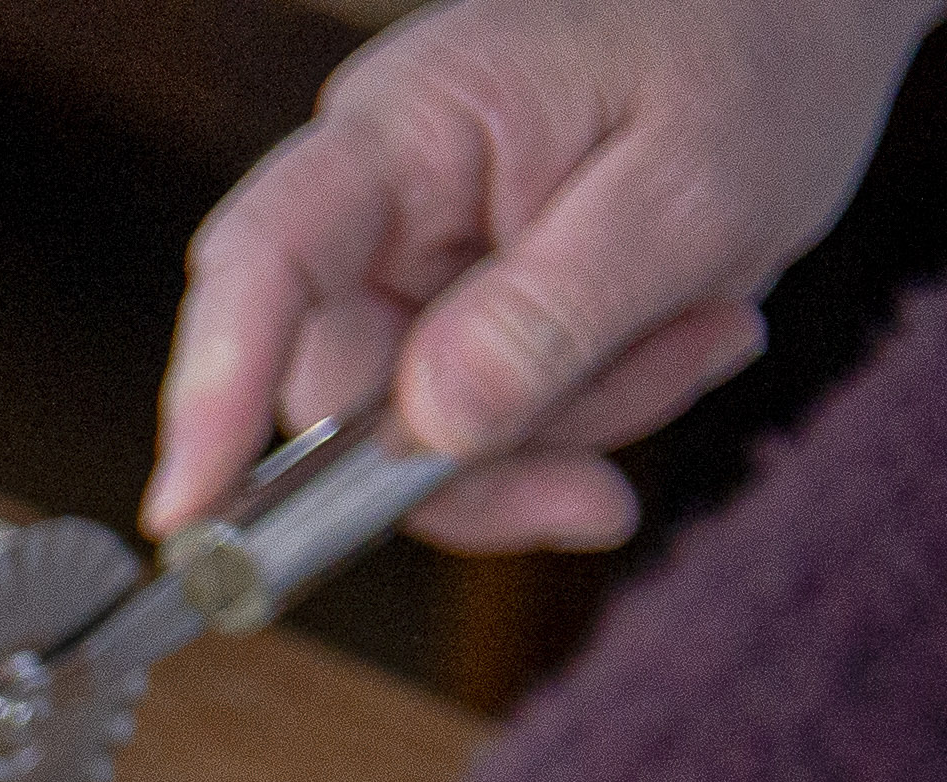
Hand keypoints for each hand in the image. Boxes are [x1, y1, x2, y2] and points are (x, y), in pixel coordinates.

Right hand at [154, 0, 936, 553]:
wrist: (815, 7)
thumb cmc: (758, 43)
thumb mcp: (693, 190)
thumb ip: (555, 313)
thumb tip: (425, 430)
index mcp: (411, 126)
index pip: (262, 260)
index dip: (210, 390)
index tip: (186, 511)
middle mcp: (385, 201)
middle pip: (343, 394)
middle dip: (479, 459)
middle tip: (606, 487)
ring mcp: (422, 260)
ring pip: (422, 432)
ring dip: (572, 425)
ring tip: (707, 330)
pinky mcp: (469, 310)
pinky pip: (486, 421)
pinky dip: (591, 413)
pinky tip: (687, 335)